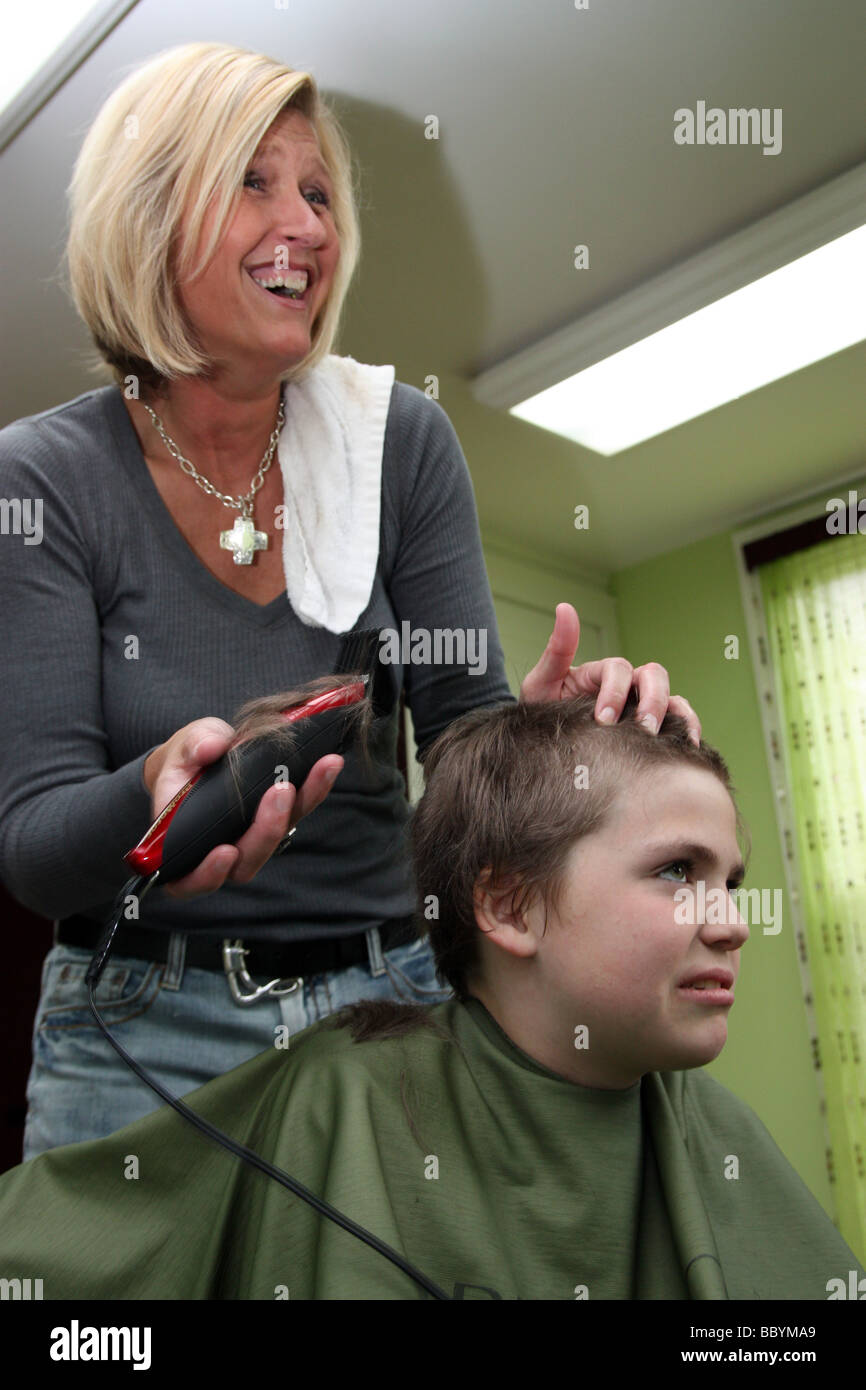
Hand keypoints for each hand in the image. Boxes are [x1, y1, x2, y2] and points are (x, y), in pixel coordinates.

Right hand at [143, 718, 343, 899]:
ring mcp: (253, 836)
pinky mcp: (277, 818)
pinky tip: (327, 766)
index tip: (226, 852)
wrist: (199, 758)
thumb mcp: (180, 749)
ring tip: (319, 769)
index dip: (209, 873)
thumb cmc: (183, 763)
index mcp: (182, 845)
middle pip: (247, 860)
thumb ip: (191, 747)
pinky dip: (314, 790)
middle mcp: (220, 850)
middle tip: (281, 790)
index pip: (190, 878)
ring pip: (279, 836)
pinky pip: (297, 811)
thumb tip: (209, 748)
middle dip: (267, 829)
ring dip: (302, 805)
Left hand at [519, 603, 700, 745]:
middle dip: (652, 701)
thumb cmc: (544, 714)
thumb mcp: (542, 682)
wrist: (547, 748)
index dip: (615, 691)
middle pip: (654, 677)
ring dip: (677, 717)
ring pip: (673, 699)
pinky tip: (685, 749)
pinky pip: (680, 724)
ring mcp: (643, 706)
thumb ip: (557, 649)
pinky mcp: (654, 729)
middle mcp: (628, 686)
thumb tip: (564, 607)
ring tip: (668, 742)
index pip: (619, 669)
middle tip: (643, 730)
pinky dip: (688, 731)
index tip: (603, 720)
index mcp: (602, 673)